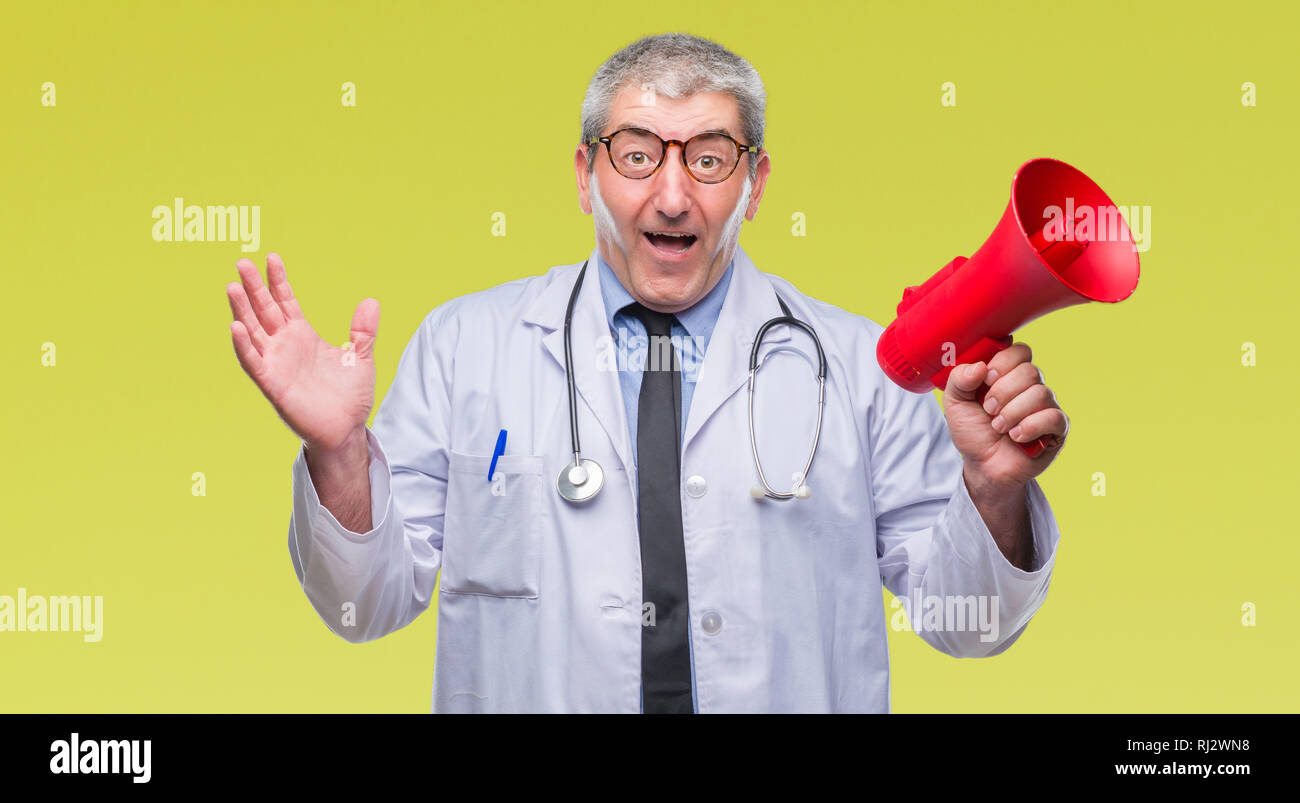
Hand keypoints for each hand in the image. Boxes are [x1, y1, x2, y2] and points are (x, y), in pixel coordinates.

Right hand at [226, 252, 379, 452]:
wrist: (346, 430)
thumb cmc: (349, 397)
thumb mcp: (360, 357)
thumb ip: (363, 330)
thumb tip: (371, 301)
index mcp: (303, 336)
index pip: (286, 302)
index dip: (278, 281)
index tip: (271, 257)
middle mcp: (285, 347)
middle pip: (264, 310)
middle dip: (254, 287)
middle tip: (242, 262)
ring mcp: (276, 364)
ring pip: (253, 332)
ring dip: (242, 310)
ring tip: (231, 286)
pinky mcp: (272, 385)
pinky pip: (253, 363)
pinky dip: (244, 346)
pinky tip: (236, 327)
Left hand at [941, 342, 1067, 489]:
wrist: (982, 465)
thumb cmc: (973, 431)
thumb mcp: (955, 402)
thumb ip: (958, 379)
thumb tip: (979, 366)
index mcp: (1010, 374)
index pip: (1019, 351)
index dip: (1003, 363)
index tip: (986, 380)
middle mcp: (1031, 386)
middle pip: (1030, 371)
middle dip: (1003, 392)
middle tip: (989, 409)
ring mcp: (1047, 406)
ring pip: (1040, 394)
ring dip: (1012, 413)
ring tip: (999, 427)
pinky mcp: (1057, 428)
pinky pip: (1053, 417)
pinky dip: (1030, 426)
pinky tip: (1017, 436)